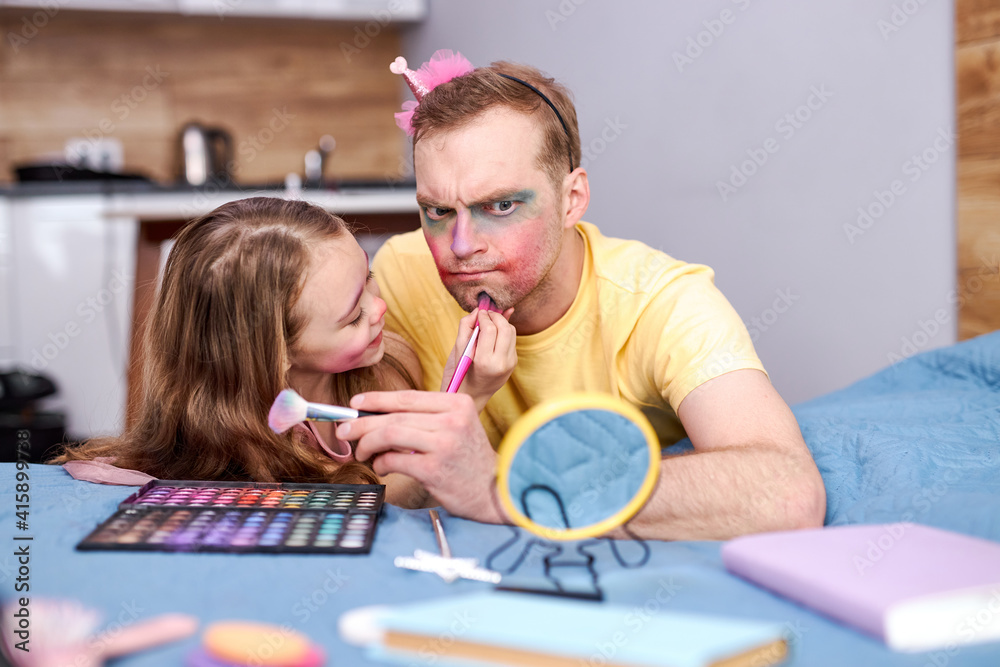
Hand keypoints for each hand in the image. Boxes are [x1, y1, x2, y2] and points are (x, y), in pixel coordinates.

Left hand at [336, 391, 506, 523]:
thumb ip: (425, 418)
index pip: (407, 397)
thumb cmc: (469, 460)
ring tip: (361, 452)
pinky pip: (395, 460)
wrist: (495, 491)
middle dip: (362, 423)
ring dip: (368, 444)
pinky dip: (381, 463)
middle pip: (394, 416)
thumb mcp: (457, 427)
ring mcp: (444, 444)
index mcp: (457, 404)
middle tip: (344, 431)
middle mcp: (452, 420)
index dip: (376, 399)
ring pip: (390, 435)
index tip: (355, 403)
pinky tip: (382, 467)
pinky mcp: (435, 469)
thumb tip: (377, 415)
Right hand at [440, 307, 516, 410]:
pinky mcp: (513, 363)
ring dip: (501, 322)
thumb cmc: (459, 373)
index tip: (479, 311)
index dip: (484, 316)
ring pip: (512, 332)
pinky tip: (494, 332)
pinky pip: (511, 340)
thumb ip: (466, 326)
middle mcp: (501, 363)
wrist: (471, 396)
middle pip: (505, 328)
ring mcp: (510, 364)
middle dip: (496, 316)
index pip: (490, 329)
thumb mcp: (457, 350)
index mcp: (485, 361)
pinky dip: (503, 332)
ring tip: (489, 321)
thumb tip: (478, 310)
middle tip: (486, 313)